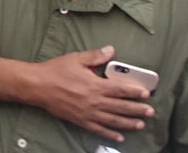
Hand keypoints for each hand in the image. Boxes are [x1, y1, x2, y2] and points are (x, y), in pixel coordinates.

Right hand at [25, 46, 153, 141]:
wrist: (37, 86)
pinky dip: (110, 134)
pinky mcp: (81, 121)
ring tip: (141, 125)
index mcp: (95, 85)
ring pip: (113, 120)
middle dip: (137, 109)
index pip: (120, 89)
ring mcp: (88, 113)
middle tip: (151, 112)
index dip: (134, 92)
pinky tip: (120, 137)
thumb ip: (95, 56)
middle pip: (120, 107)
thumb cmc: (55, 71)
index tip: (146, 94)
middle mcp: (94, 101)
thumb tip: (111, 50)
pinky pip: (99, 130)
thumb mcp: (76, 59)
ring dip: (129, 123)